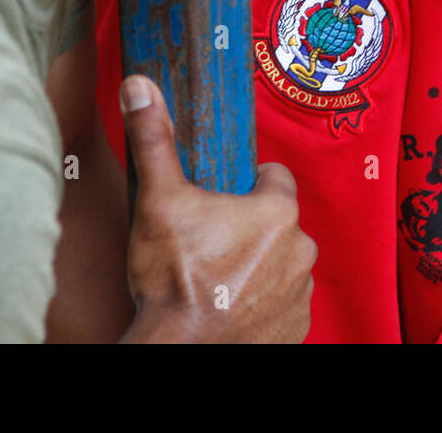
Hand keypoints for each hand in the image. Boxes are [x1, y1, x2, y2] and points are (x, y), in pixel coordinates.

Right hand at [117, 75, 315, 342]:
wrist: (180, 353)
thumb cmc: (173, 281)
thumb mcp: (157, 200)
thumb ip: (153, 140)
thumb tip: (140, 87)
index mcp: (277, 211)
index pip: (273, 176)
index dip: (244, 183)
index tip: (219, 198)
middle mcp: (301, 249)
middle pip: (276, 221)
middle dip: (248, 227)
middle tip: (208, 241)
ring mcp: (300, 293)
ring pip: (281, 262)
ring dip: (257, 266)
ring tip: (215, 277)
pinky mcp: (295, 329)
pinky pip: (282, 303)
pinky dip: (261, 303)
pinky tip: (228, 307)